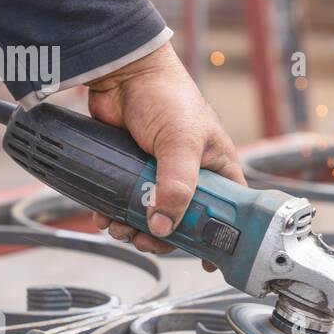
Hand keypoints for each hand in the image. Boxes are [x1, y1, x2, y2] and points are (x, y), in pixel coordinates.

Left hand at [85, 42, 244, 271]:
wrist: (122, 73)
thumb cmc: (167, 94)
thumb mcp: (180, 142)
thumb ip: (176, 184)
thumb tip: (163, 225)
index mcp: (217, 168)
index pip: (228, 212)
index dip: (218, 237)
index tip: (206, 260)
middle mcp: (192, 175)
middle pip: (184, 221)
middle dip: (164, 236)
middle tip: (148, 241)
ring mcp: (159, 174)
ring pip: (151, 216)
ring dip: (134, 228)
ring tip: (121, 227)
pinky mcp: (132, 171)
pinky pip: (125, 203)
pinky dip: (115, 213)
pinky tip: (106, 215)